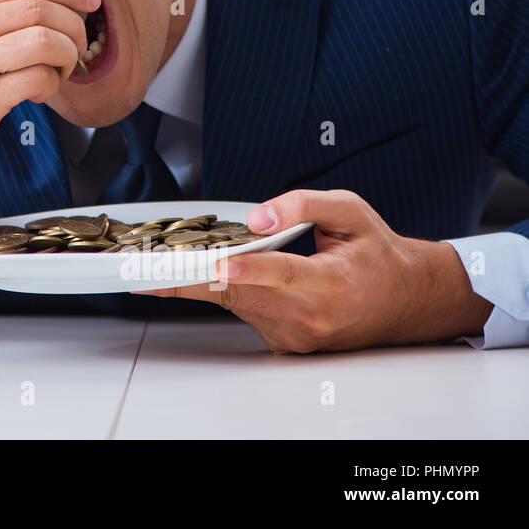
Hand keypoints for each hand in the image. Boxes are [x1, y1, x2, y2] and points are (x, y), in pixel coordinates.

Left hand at [130, 189, 493, 352]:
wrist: (405, 301)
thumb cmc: (377, 254)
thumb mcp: (351, 212)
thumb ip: (302, 204)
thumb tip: (257, 215)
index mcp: (329, 284)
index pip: (277, 274)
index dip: (241, 269)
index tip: (212, 266)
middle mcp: (310, 317)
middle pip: (237, 293)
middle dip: (188, 277)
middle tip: (142, 269)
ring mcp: (296, 336)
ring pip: (234, 302)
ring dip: (200, 281)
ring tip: (160, 263)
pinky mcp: (285, 343)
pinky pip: (243, 311)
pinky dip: (224, 291)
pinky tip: (208, 272)